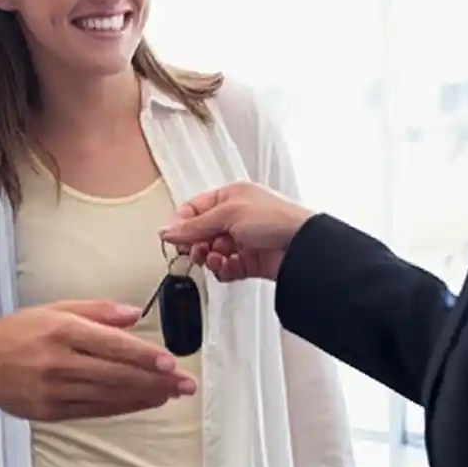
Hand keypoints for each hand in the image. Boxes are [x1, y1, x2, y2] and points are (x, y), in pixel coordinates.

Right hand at [0, 300, 196, 420]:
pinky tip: (142, 403)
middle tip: (185, 384)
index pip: (112, 345)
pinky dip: (122, 407)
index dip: (144, 356)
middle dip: (156, 381)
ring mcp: (54, 390)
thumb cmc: (18, 331)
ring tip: (170, 394)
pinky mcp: (51, 411)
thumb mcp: (56, 308)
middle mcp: (59, 361)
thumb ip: (97, 310)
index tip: (170, 363)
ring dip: (145, 396)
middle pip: (117, 374)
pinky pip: (95, 410)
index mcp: (62, 330)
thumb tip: (134, 315)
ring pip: (110, 396)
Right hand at [159, 181, 313, 281]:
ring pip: (211, 253)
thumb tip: (166, 231)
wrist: (301, 247)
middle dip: (195, 243)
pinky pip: (225, 268)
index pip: (194, 209)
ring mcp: (241, 241)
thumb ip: (194, 226)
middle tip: (195, 249)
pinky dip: (222, 269)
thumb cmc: (274, 219)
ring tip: (213, 258)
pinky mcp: (248, 262)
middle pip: (200, 233)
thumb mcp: (228, 214)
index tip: (173, 237)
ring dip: (208, 257)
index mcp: (230, 197)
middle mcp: (235, 217)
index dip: (182, 223)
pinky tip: (226, 266)